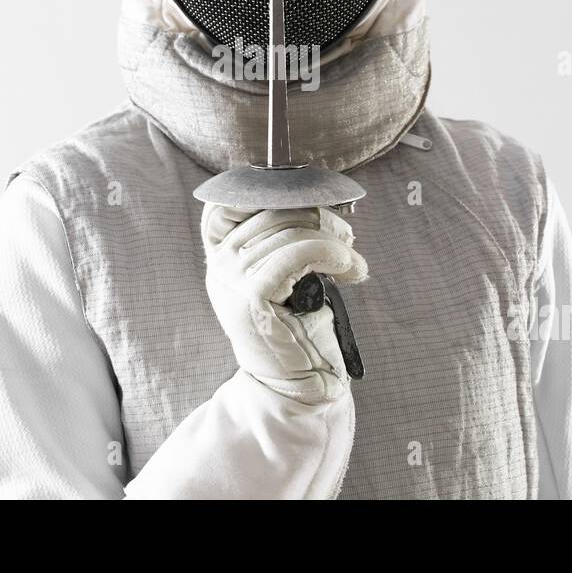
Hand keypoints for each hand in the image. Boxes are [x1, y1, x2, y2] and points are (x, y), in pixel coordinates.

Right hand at [201, 205, 368, 404]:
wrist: (294, 383)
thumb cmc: (295, 328)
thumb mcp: (282, 276)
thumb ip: (281, 241)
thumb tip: (317, 203)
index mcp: (220, 255)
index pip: (229, 201)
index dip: (269, 189)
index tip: (311, 198)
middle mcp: (219, 263)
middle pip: (272, 210)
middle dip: (319, 216)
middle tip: (347, 238)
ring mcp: (231, 278)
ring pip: (290, 229)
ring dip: (333, 240)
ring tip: (353, 261)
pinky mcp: (252, 295)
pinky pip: (298, 253)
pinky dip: (330, 253)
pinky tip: (350, 267)